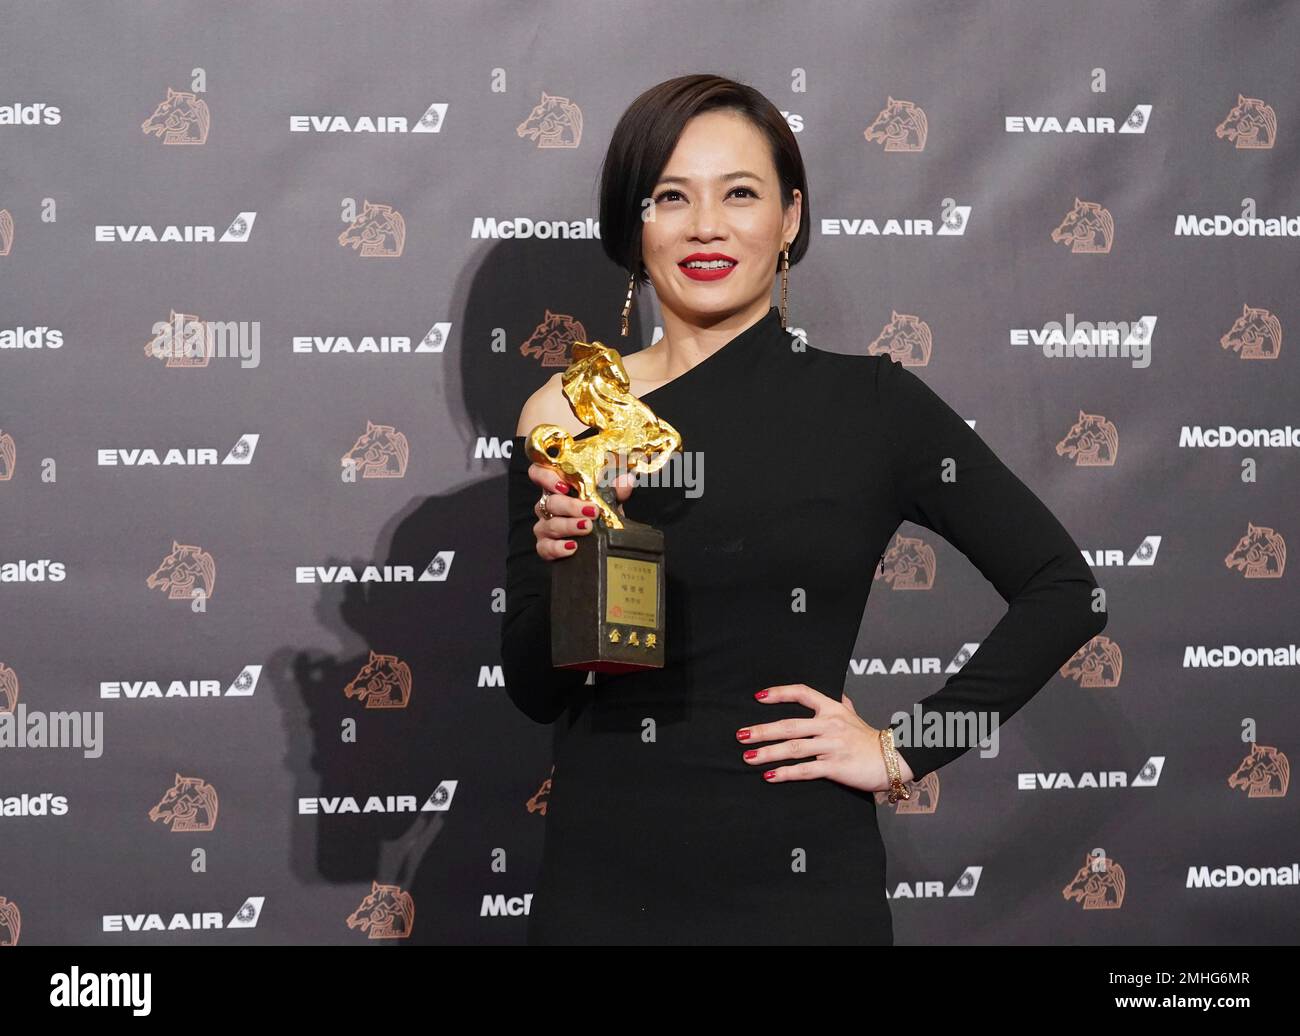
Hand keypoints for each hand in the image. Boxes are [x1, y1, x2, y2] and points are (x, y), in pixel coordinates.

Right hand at [527, 462, 634, 559]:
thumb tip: (626, 480)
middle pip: (549, 502)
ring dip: (569, 526)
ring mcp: (545, 526)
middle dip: (570, 506)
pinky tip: (572, 547)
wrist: (602, 539)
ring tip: (586, 527)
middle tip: (591, 511)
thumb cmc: (598, 514)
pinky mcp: (546, 547)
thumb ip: (615, 488)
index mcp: (558, 488)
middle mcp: (548, 506)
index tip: (564, 485)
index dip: (545, 477)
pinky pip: (545, 548)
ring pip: (548, 524)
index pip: (538, 474)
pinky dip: (558, 548)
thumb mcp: (609, 499)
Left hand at [737, 684, 913, 793]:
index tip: (759, 697)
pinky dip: (786, 773)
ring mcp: (832, 745)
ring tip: (748, 756)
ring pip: (793, 747)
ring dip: (768, 752)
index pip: (802, 693)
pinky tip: (769, 775)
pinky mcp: (836, 766)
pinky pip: (806, 770)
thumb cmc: (870, 739)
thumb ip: (841, 704)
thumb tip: (837, 694)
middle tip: (741, 735)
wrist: (893, 758)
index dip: (779, 693)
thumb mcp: (854, 715)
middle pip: (789, 724)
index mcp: (833, 709)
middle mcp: (830, 724)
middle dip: (762, 730)